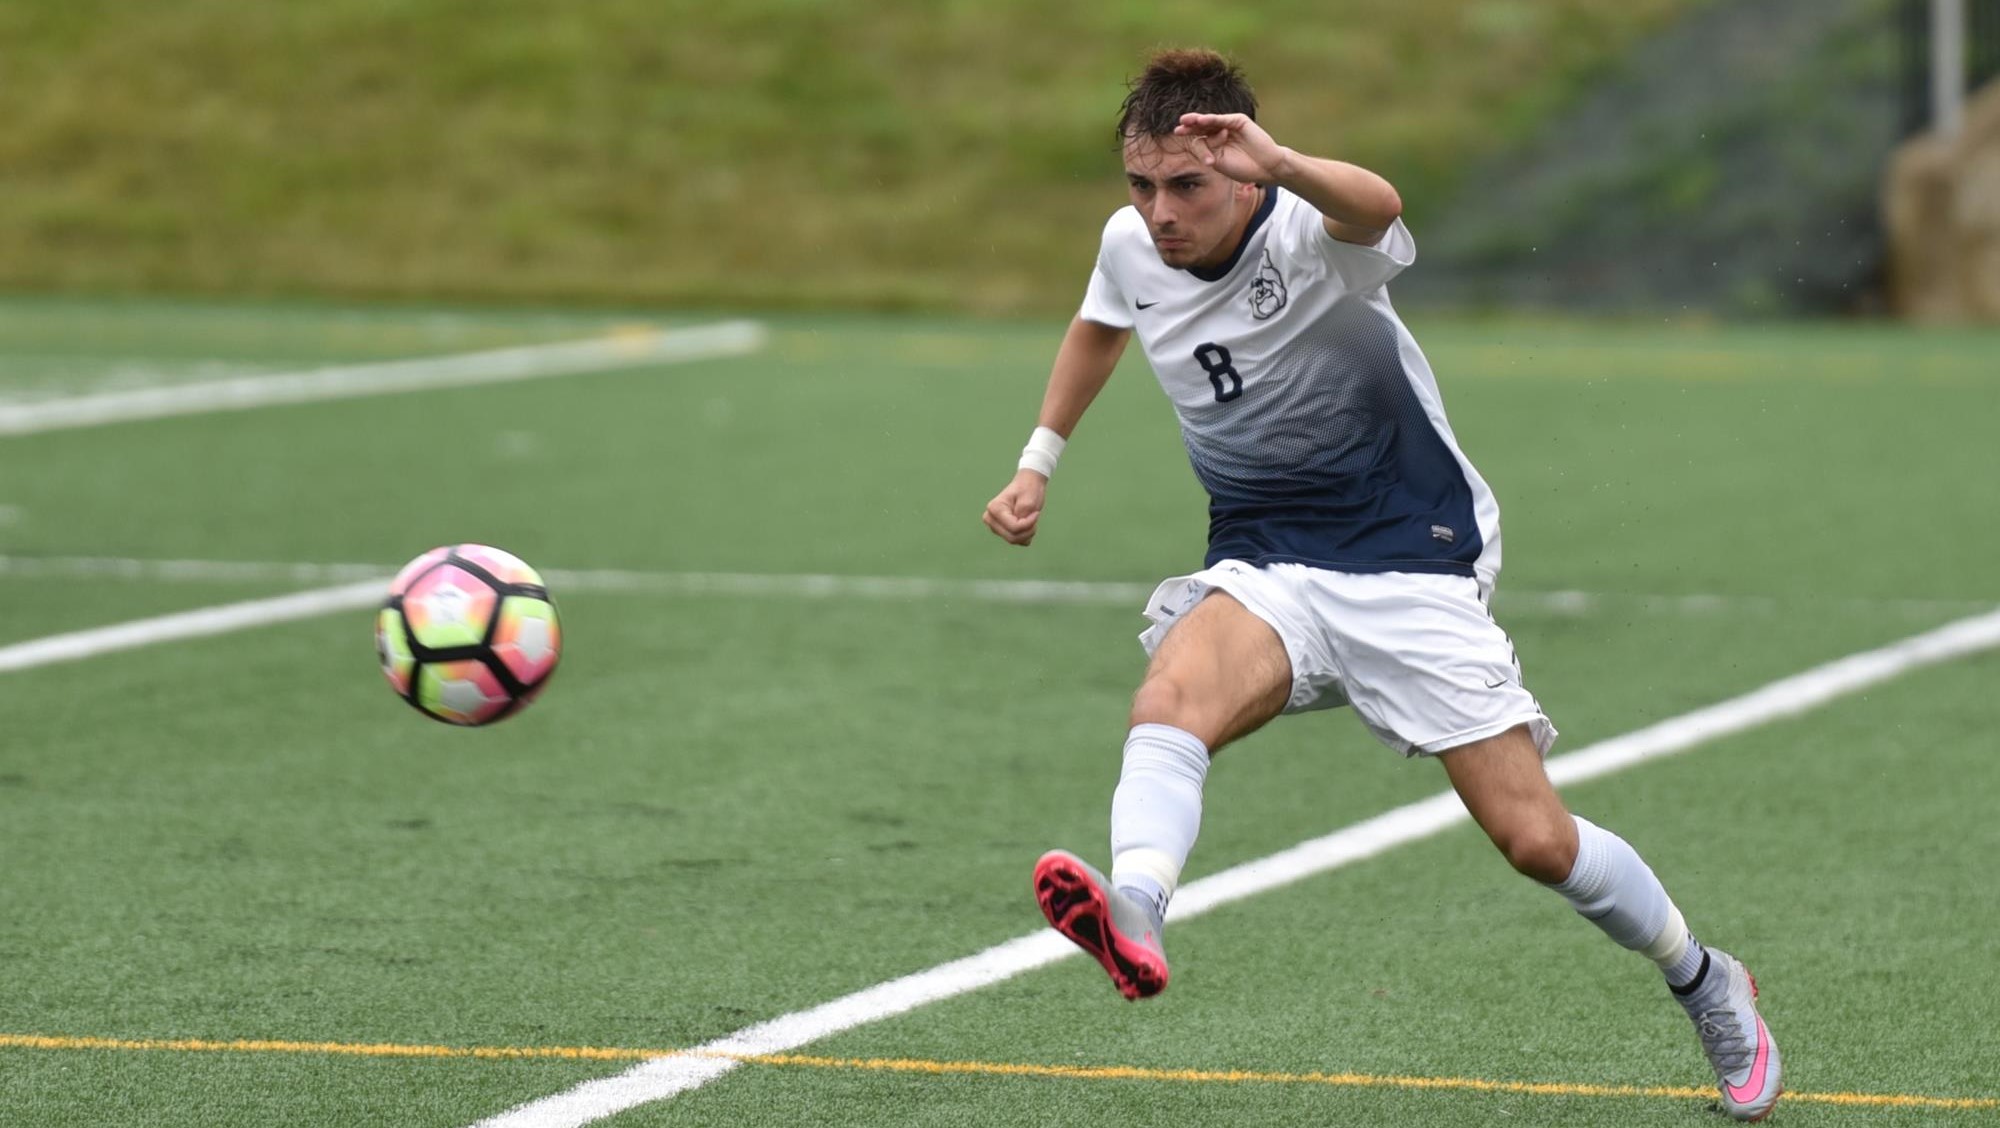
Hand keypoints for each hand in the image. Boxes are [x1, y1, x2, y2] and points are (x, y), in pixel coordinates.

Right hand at [983, 470, 1047, 545]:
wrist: (1027, 484)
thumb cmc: (1027, 489)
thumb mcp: (1029, 501)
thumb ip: (1023, 517)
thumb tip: (1018, 535)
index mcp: (994, 509)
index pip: (1014, 527)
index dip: (1029, 523)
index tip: (1036, 513)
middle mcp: (990, 519)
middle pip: (1012, 537)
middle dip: (1028, 530)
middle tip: (1035, 517)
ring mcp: (995, 526)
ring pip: (1014, 540)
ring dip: (1028, 533)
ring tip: (1031, 519)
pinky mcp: (1001, 531)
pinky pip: (1016, 541)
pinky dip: (1025, 535)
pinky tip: (1027, 523)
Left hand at [1174, 112, 1289, 185]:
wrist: (1266, 168)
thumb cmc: (1243, 168)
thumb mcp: (1219, 162)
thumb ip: (1208, 151)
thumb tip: (1196, 141)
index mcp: (1215, 144)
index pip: (1198, 139)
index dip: (1194, 144)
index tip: (1194, 150)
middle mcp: (1220, 132)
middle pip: (1201, 128)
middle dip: (1189, 128)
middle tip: (1178, 130)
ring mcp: (1229, 125)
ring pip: (1210, 122)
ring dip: (1197, 121)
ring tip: (1186, 121)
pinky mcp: (1239, 121)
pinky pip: (1222, 119)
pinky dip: (1212, 120)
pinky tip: (1202, 120)